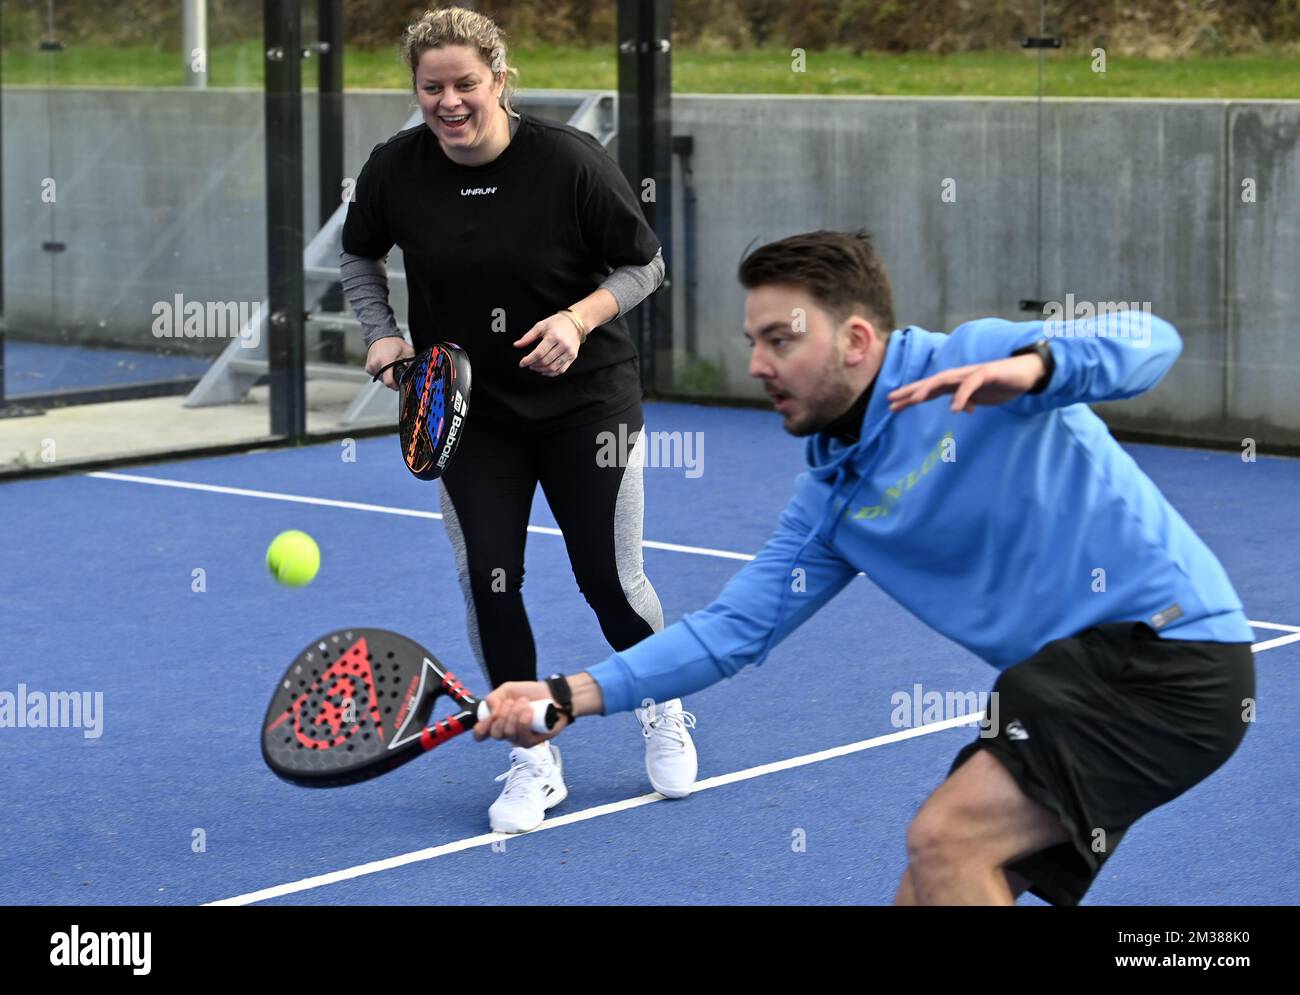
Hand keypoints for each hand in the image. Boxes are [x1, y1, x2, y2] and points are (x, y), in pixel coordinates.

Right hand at [365, 336, 414, 389]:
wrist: (381, 335)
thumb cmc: (393, 342)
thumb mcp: (408, 351)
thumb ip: (411, 363)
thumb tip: (413, 374)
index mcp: (386, 360)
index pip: (389, 381)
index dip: (396, 386)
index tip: (400, 385)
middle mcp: (376, 364)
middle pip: (386, 381)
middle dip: (393, 379)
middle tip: (396, 370)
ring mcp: (371, 366)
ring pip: (381, 379)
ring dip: (387, 376)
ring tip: (390, 366)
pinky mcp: (368, 368)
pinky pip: (377, 376)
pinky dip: (382, 373)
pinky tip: (384, 366)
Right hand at [472, 680, 569, 746]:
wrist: (551, 694)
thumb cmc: (529, 693)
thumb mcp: (506, 690)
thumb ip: (493, 699)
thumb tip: (492, 715)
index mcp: (497, 721)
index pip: (480, 734)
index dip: (480, 729)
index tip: (489, 717)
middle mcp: (506, 732)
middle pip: (495, 733)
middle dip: (502, 714)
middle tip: (511, 702)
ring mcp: (518, 739)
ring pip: (508, 733)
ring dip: (515, 714)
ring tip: (524, 702)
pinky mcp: (531, 742)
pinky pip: (522, 735)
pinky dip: (524, 720)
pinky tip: (529, 711)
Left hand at [515, 314, 582, 376]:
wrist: (575, 322)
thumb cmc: (557, 323)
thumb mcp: (541, 326)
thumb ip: (528, 336)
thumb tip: (516, 345)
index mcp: (553, 336)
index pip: (539, 353)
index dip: (528, 360)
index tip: (522, 363)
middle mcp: (562, 345)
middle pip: (545, 361)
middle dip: (534, 365)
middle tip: (528, 364)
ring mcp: (569, 352)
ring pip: (553, 367)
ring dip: (541, 370)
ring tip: (535, 367)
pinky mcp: (573, 356)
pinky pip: (561, 370)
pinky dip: (551, 373)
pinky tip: (544, 371)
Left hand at [887, 353, 1046, 413]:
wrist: (1026, 373)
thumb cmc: (1002, 383)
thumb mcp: (982, 397)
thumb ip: (968, 401)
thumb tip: (959, 408)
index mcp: (957, 383)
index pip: (928, 389)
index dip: (910, 396)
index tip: (892, 405)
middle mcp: (960, 376)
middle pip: (930, 383)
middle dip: (910, 391)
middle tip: (890, 401)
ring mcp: (972, 373)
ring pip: (944, 379)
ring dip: (928, 389)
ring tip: (914, 400)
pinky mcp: (987, 374)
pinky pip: (970, 384)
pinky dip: (962, 396)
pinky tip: (955, 409)